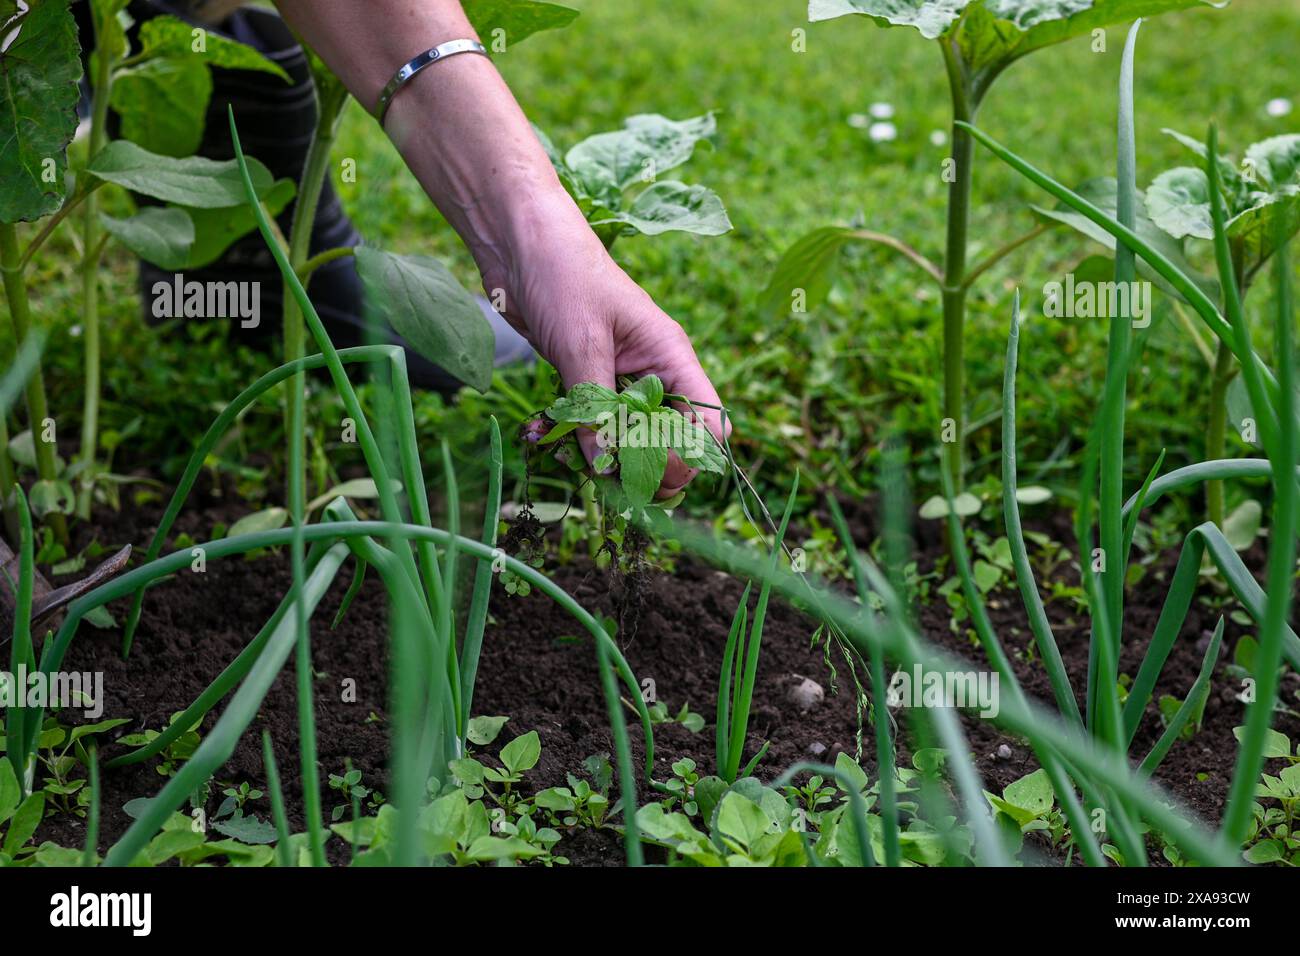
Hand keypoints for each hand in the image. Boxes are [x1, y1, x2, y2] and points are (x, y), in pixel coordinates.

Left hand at [482, 196, 728, 497]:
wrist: (518, 240)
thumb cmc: (562, 274)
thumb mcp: (581, 344)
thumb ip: (594, 407)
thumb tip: (604, 465)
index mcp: (670, 356)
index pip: (708, 425)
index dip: (686, 457)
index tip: (645, 467)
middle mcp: (653, 373)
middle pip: (672, 443)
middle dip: (642, 467)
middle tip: (603, 473)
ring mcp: (620, 380)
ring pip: (628, 441)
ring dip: (599, 456)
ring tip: (566, 452)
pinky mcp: (587, 382)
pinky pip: (591, 426)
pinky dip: (570, 437)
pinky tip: (541, 431)